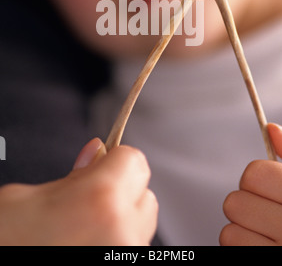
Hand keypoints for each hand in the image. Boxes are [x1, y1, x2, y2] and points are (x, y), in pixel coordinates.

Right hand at [0, 139, 157, 245]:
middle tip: (87, 200)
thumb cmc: (6, 240)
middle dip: (122, 190)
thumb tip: (96, 150)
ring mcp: (128, 258)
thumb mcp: (27, 198)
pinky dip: (118, 241)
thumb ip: (74, 174)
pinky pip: (133, 246)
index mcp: (101, 200)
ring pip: (142, 224)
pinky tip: (87, 244)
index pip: (135, 161)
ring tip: (84, 229)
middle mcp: (123, 232)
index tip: (100, 164)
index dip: (115, 159)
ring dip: (123, 219)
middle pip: (144, 193)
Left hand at [220, 124, 281, 245]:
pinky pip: (233, 253)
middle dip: (247, 204)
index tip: (271, 187)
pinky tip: (265, 247)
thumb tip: (272, 129)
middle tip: (269, 212)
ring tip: (267, 233)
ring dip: (243, 232)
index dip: (257, 177)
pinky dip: (243, 249)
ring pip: (229, 234)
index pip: (255, 174)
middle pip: (235, 203)